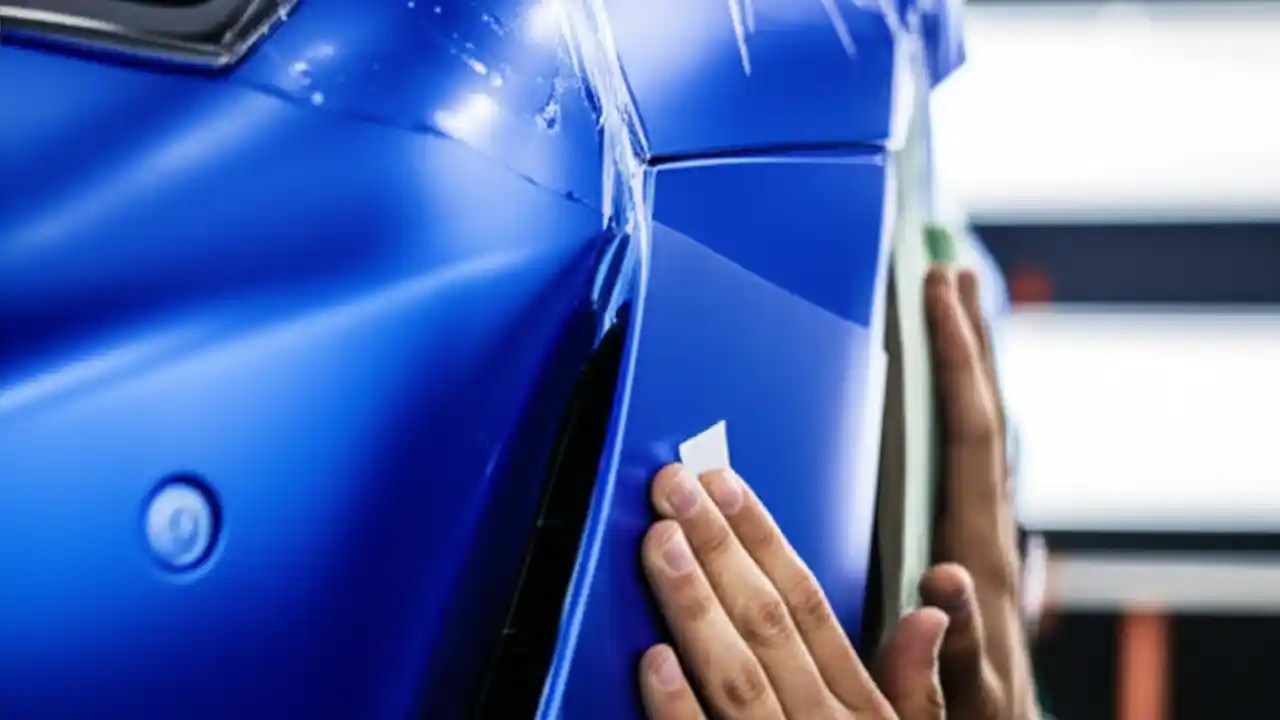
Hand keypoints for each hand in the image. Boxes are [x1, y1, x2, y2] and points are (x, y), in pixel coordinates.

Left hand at [638, 464, 949, 718]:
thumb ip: (914, 687)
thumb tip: (929, 614)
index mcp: (860, 707)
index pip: (807, 604)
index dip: (763, 538)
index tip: (724, 484)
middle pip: (768, 622)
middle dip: (719, 546)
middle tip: (675, 486)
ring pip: (736, 674)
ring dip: (696, 604)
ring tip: (660, 542)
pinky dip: (677, 706)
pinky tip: (652, 659)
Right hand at [921, 267, 1039, 719]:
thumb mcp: (956, 708)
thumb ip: (954, 655)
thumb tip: (941, 583)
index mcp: (977, 558)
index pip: (971, 439)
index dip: (955, 362)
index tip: (935, 295)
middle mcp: (986, 538)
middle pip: (984, 422)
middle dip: (968, 345)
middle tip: (948, 275)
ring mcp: (981, 542)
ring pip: (979, 441)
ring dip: (967, 374)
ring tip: (949, 316)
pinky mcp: (970, 554)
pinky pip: (968, 467)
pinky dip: (958, 418)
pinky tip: (943, 405)